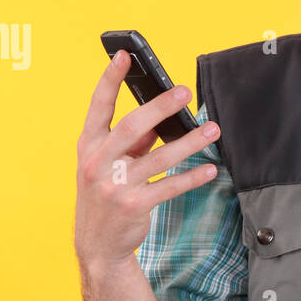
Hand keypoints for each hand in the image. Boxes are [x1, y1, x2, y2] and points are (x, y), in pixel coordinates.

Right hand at [75, 48, 220, 271]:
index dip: (110, 80)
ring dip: (190, 142)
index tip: (125, 57)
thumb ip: (130, 142)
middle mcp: (98, 162)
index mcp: (89, 146)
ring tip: (212, 130)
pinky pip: (170, 186)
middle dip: (161, 106)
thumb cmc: (104, 194)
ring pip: (160, 157)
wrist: (97, 243)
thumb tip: (161, 119)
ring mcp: (115, 185)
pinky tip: (210, 169)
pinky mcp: (134, 205)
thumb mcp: (106, 164)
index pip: (99, 106)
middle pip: (133, 126)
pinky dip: (192, 177)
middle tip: (185, 92)